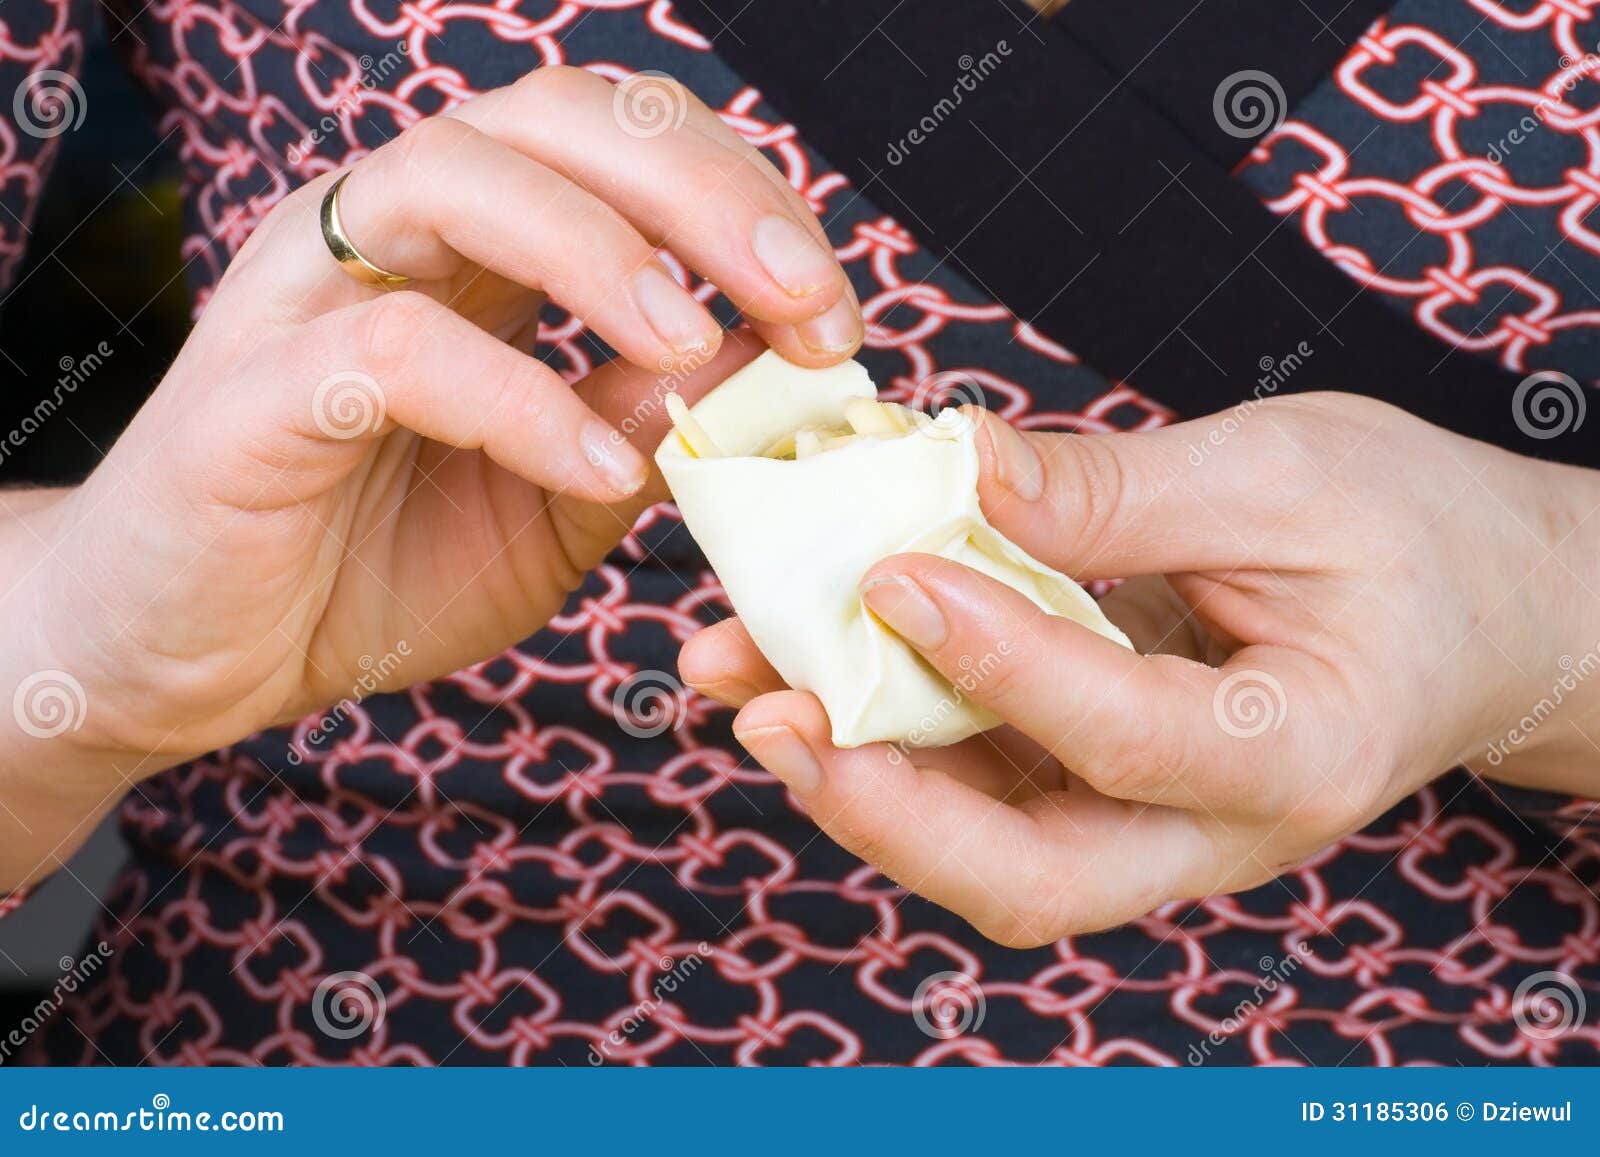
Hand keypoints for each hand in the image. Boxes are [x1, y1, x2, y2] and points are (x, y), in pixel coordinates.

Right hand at [11, 66, 861, 772]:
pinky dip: (517, 401)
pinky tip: (598, 475)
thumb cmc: (375, 565)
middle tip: (808, 300)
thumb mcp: (556, 500)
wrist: (199, 659)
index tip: (832, 314)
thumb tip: (760, 362)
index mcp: (475, 246)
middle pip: (558, 120)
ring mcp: (310, 291)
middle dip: (705, 195)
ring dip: (607, 254)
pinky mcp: (254, 387)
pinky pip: (396, 348)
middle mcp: (391, 234)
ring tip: (696, 348)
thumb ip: (646, 423)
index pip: (623, 148)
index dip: (744, 203)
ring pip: (460, 178)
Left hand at [680, 395, 1599, 945]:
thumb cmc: (1415, 535)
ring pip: (983, 848)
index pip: (1125, 735)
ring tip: (737, 676)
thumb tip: (953, 471)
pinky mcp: (1103, 789)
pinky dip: (888, 733)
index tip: (892, 572)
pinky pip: (984, 787)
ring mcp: (1154, 826)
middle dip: (884, 807)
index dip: (1000, 662)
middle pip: (1030, 877)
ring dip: (853, 773)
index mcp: (1298, 750)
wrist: (1482, 611)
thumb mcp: (1287, 476)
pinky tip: (800, 660)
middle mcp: (1217, 828)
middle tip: (767, 713)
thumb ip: (1118, 493)